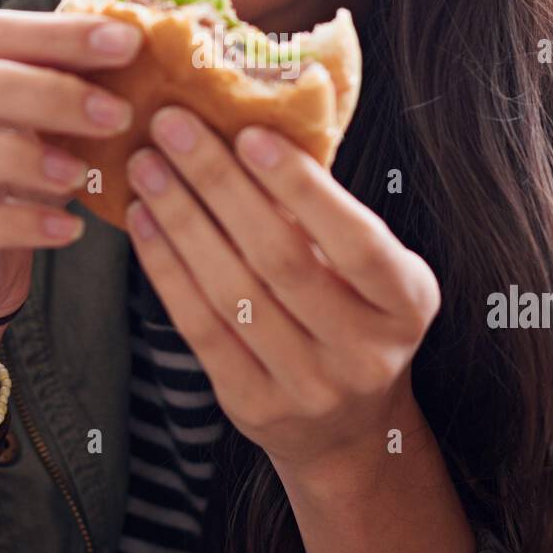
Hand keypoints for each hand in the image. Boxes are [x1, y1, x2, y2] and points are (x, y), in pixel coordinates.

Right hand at [0, 9, 140, 321]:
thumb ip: (80, 82)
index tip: (130, 42)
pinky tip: (68, 228)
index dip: (57, 34)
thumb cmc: (22, 169)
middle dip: (43, 92)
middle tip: (118, 113)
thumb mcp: (50, 121)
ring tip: (82, 173)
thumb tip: (153, 44)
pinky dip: (15, 223)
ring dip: (17, 155)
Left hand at [123, 105, 440, 477]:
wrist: (348, 428)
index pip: (355, 239)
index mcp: (407, 302)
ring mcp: (309, 386)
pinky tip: (145, 222)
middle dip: (220, 184)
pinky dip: (167, 268)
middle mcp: (365, 351)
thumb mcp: (373, 271)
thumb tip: (256, 124)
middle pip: (281, 259)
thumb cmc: (355, 315)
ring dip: (181, 218)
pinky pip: (200, 326)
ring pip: (232, 291)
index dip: (301, 186)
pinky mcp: (253, 406)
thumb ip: (329, 216)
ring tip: (147, 165)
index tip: (249, 132)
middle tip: (173, 126)